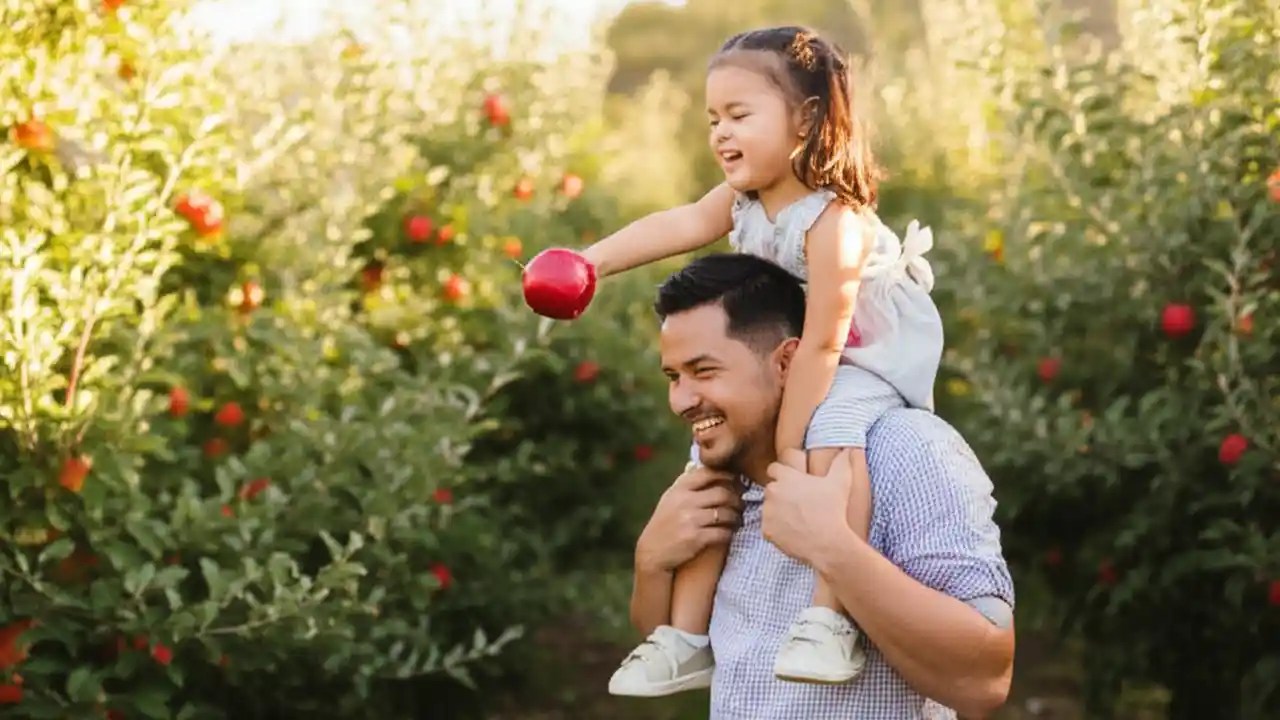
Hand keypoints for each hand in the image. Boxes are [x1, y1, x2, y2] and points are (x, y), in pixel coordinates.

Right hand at [636, 463, 742, 572]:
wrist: (652, 553)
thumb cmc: (664, 524)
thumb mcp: (670, 499)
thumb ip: (686, 484)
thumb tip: (702, 466)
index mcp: (679, 489)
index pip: (709, 473)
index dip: (728, 475)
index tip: (737, 481)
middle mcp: (684, 501)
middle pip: (723, 493)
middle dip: (737, 499)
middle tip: (741, 504)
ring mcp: (690, 519)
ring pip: (726, 513)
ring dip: (736, 517)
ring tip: (738, 519)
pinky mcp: (696, 538)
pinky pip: (723, 532)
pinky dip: (730, 532)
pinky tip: (730, 532)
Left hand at [762, 448, 857, 567]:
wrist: (828, 543)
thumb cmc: (834, 510)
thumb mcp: (840, 482)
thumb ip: (842, 462)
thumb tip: (848, 449)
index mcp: (787, 477)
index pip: (774, 469)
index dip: (782, 475)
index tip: (791, 482)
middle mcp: (773, 491)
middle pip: (771, 489)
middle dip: (781, 494)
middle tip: (798, 504)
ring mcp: (767, 512)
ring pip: (768, 508)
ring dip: (778, 512)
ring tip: (797, 519)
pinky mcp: (766, 530)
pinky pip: (769, 528)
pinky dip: (777, 530)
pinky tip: (793, 532)